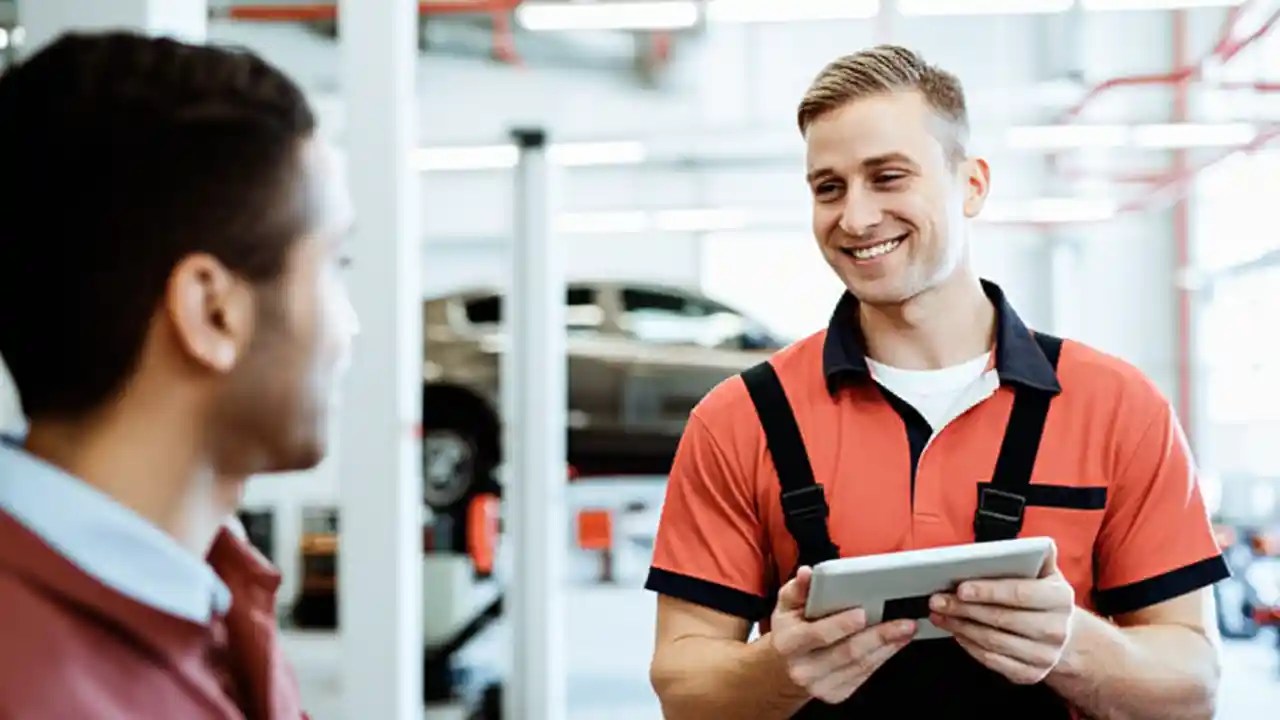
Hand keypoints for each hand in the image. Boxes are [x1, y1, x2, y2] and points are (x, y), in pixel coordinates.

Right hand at [770, 566, 917, 703]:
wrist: (784, 669)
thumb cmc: (789, 631)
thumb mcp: (785, 606)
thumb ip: (798, 588)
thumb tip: (807, 573)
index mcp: (789, 643)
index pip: (818, 634)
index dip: (841, 624)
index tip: (864, 613)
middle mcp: (804, 669)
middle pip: (847, 652)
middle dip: (879, 636)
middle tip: (904, 622)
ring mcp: (821, 685)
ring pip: (861, 665)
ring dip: (888, 647)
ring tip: (907, 630)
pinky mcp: (837, 693)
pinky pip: (865, 674)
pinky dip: (883, 657)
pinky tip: (895, 643)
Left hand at [928, 541, 1074, 684]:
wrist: (1065, 636)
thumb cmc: (1045, 598)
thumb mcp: (1047, 573)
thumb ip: (1037, 556)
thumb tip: (1030, 545)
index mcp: (1060, 599)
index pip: (1020, 594)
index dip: (988, 591)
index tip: (961, 588)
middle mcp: (1055, 630)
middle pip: (1001, 619)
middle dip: (964, 609)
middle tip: (937, 599)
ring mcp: (1044, 656)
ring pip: (992, 641)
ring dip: (960, 627)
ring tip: (939, 613)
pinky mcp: (1030, 674)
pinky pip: (992, 660)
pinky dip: (969, 646)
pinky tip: (955, 632)